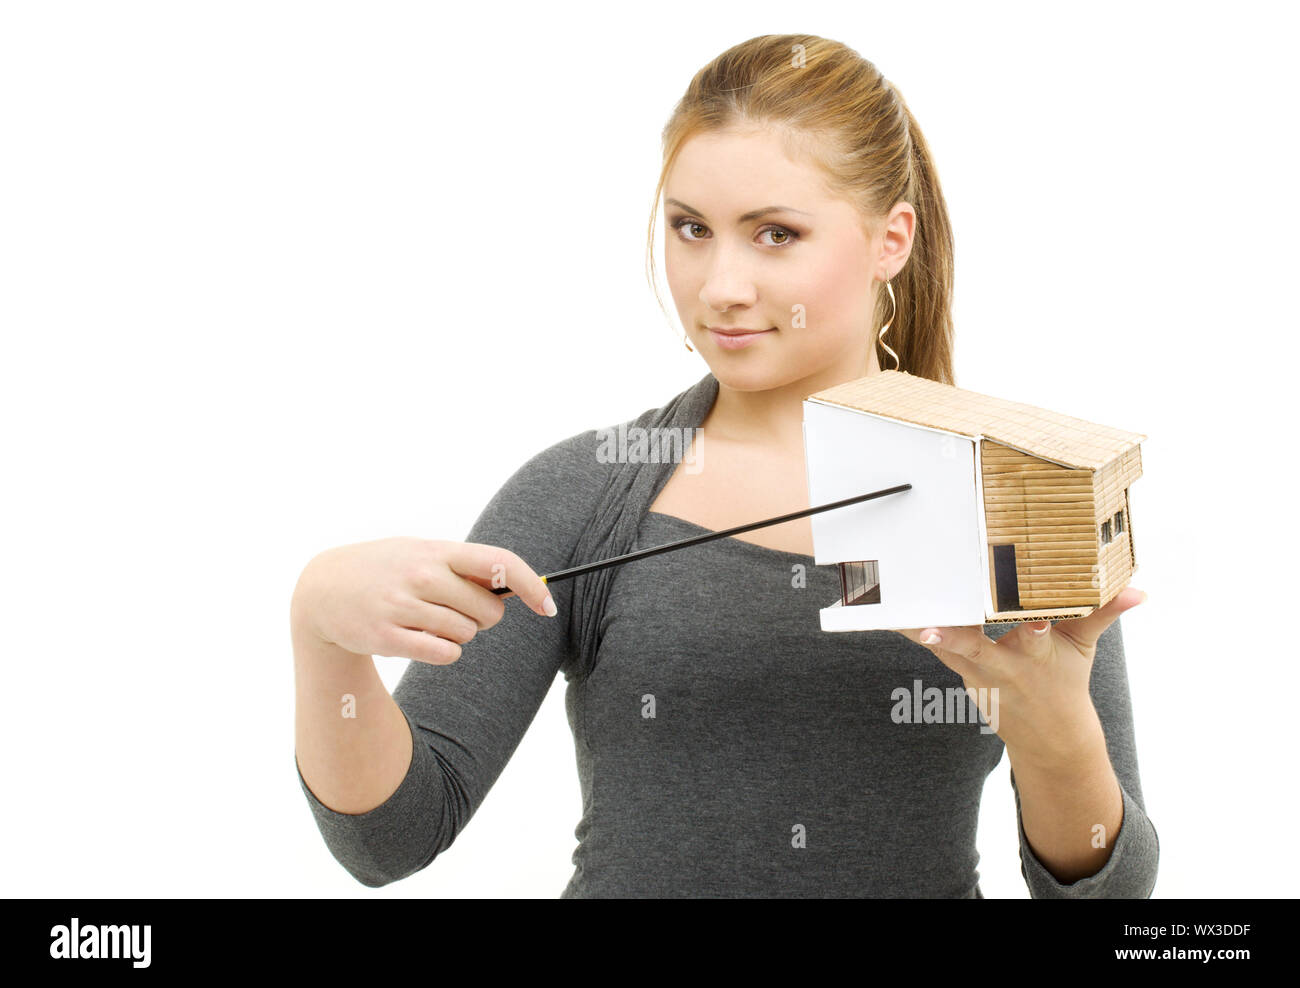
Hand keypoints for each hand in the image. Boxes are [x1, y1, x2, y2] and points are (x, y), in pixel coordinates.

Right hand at [290, 537, 555, 665]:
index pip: (499, 563)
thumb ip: (463, 567)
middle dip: (482, 617)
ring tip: (424, 619)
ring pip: (466, 635)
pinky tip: (419, 638)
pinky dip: (443, 652)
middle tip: (453, 610)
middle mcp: (422, 575)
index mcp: (437, 551)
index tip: (548, 606)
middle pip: (489, 611)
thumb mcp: (420, 553)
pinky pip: (445, 654)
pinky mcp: (389, 638)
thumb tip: (514, 587)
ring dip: (456, 634)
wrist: (322, 589)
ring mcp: (404, 606)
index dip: (532, 585)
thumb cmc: (385, 569)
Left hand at [893, 587, 1147, 768]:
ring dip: (919, 631)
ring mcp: (976, 674)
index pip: (1040, 639)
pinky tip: (889, 610)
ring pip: (945, 649)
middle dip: (957, 640)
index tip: (1038, 623)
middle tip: (931, 629)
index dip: (1039, 631)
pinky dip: (912, 630)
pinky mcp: (958, 673)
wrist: (1047, 737)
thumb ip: (1103, 613)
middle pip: (979, 650)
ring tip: (892, 608)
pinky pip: (933, 648)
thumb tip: (1138, 591)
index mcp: (1039, 657)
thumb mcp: (1083, 647)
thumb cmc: (1065, 680)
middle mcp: (1004, 668)